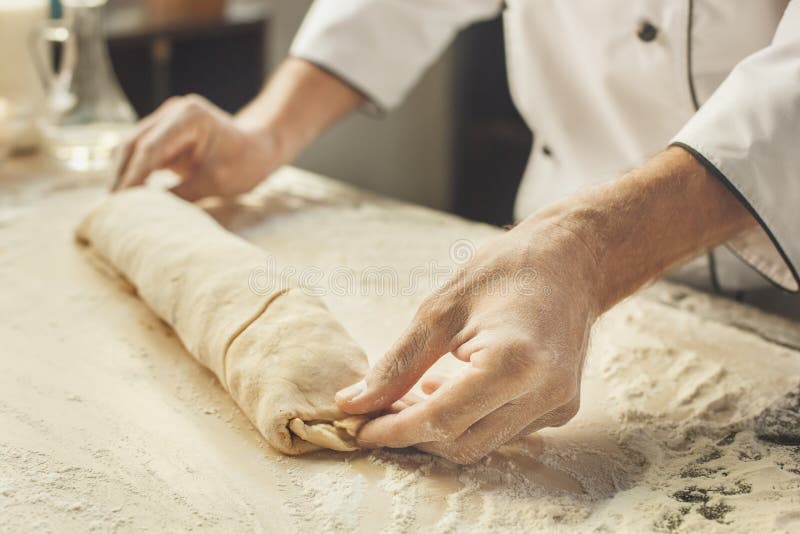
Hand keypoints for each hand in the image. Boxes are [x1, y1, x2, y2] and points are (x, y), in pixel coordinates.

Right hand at [113, 94, 280, 199]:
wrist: (259, 147)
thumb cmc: (244, 163)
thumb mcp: (215, 183)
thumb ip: (181, 195)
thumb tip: (147, 213)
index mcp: (189, 116)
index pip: (150, 147)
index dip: (133, 176)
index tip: (120, 202)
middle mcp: (172, 112)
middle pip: (134, 143)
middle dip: (121, 175)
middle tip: (109, 208)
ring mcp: (166, 120)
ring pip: (132, 147)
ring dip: (122, 174)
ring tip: (113, 206)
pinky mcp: (165, 134)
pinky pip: (141, 153)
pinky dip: (133, 173)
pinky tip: (127, 196)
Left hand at [335, 216, 601, 463]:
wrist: (571, 261)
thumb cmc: (504, 272)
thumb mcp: (440, 310)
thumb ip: (397, 364)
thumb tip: (353, 403)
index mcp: (514, 362)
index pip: (442, 420)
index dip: (395, 430)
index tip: (360, 428)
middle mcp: (543, 393)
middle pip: (463, 442)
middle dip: (414, 433)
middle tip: (379, 409)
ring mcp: (557, 405)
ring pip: (482, 443)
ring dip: (440, 428)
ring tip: (413, 393)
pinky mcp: (561, 409)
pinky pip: (503, 432)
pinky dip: (469, 421)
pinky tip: (449, 389)